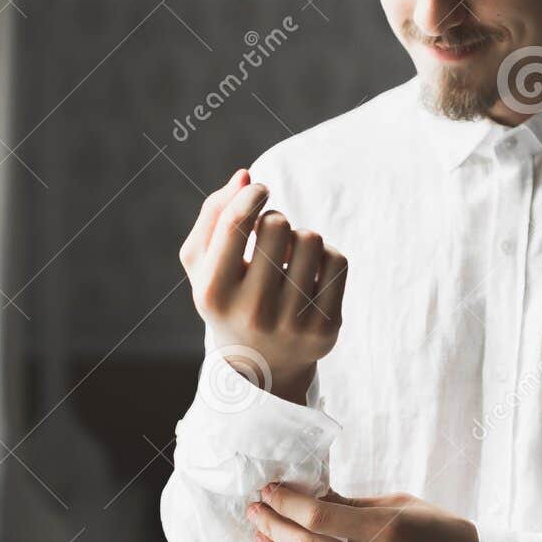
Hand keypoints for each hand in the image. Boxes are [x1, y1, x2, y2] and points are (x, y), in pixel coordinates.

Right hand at [179, 169, 348, 401]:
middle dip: (275, 219)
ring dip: (301, 238)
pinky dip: (325, 257)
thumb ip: (214, 215)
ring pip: (310, 239)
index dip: (251, 194)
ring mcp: (291, 323)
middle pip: (277, 225)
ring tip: (288, 258)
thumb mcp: (203, 264)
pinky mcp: (326, 328)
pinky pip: (337, 261)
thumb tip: (245, 177)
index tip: (260, 189)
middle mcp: (251, 311)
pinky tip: (310, 273)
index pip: (235, 224)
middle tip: (270, 237)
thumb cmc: (228, 298)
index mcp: (213, 293)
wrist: (261, 365)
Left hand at [246, 483, 479, 541]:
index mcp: (386, 531)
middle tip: (255, 510)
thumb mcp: (401, 505)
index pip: (319, 517)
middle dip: (272, 526)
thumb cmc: (442, 533)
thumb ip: (352, 505)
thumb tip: (310, 495)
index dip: (286, 503)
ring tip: (263, 538)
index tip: (269, 490)